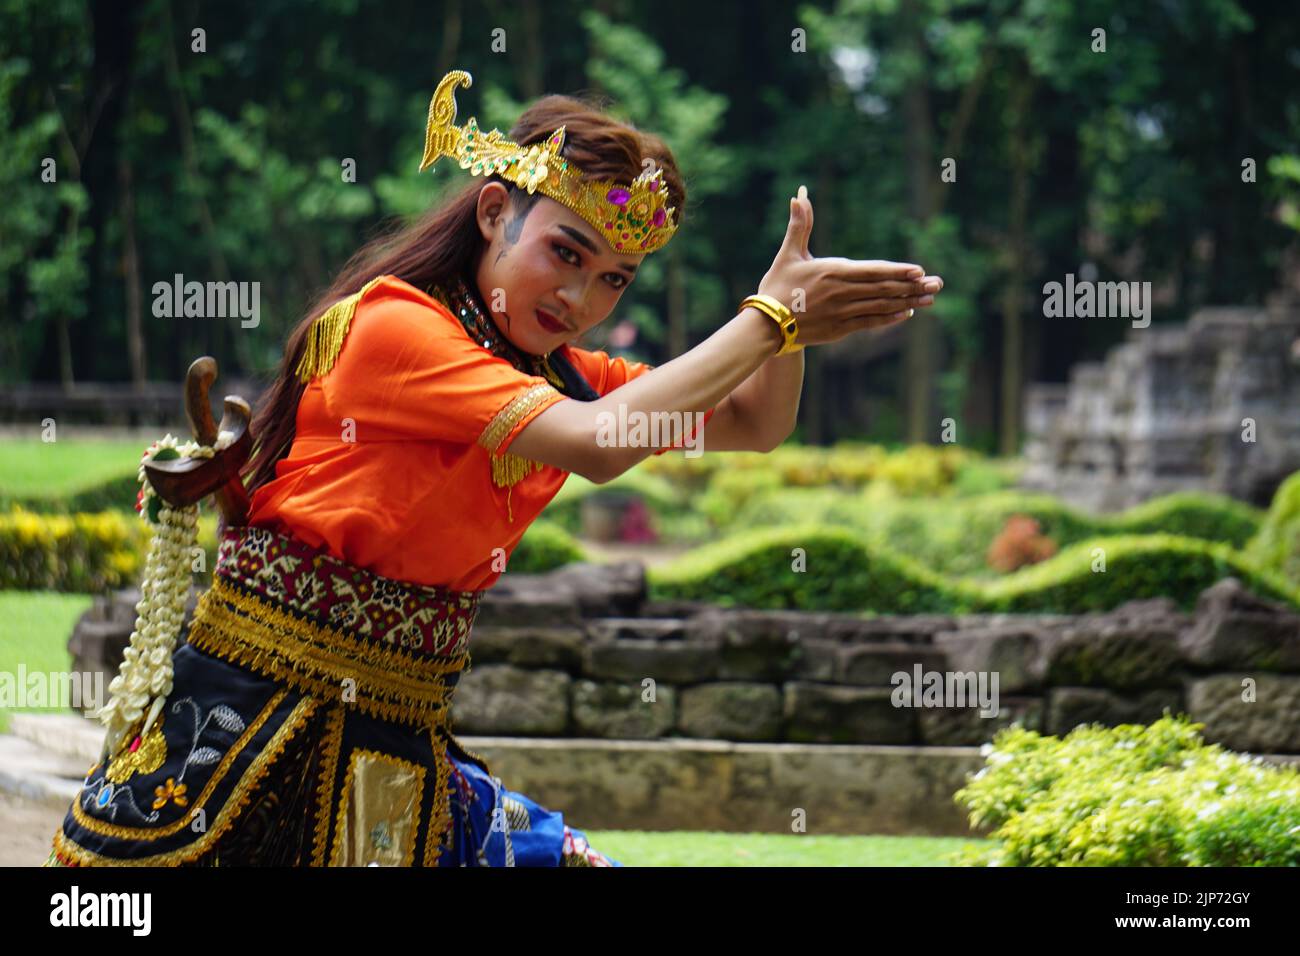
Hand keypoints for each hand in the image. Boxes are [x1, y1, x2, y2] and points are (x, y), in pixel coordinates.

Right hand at [757, 185, 942, 346]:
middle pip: (883, 289)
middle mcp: (842, 293)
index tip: (919, 270)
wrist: (764, 325)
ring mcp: (843, 313)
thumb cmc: (776, 286)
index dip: (897, 271)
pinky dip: (889, 318)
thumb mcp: (788, 253)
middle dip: (912, 287)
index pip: (873, 271)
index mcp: (833, 272)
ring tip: (929, 298)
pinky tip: (906, 313)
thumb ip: (800, 224)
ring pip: (881, 306)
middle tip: (937, 284)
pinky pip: (870, 323)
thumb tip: (800, 193)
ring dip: (908, 302)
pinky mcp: (840, 329)